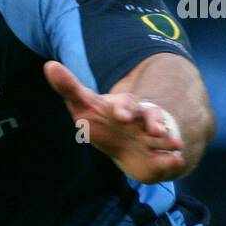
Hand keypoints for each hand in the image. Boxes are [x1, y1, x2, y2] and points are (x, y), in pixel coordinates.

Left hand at [45, 60, 185, 182]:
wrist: (129, 146)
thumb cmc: (102, 122)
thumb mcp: (83, 106)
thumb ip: (68, 88)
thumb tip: (49, 64)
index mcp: (123, 108)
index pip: (125, 104)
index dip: (124, 109)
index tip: (121, 116)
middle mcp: (142, 119)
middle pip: (151, 117)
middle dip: (153, 122)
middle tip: (155, 130)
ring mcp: (154, 138)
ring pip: (163, 135)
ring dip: (168, 138)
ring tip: (174, 144)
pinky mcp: (162, 156)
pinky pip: (169, 158)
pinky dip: (172, 160)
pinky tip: (176, 161)